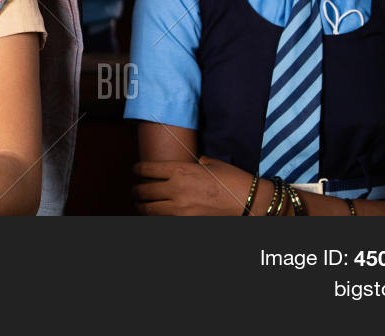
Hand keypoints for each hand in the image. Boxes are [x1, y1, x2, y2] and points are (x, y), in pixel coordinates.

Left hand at [133, 157, 253, 215]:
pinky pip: (163, 221)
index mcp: (179, 170)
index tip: (135, 171)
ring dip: (142, 206)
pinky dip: (157, 218)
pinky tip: (157, 216)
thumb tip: (195, 161)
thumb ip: (197, 162)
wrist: (249, 202)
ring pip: (149, 209)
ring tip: (140, 205)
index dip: (136, 170)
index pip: (146, 169)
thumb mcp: (212, 163)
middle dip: (136, 191)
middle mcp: (176, 188)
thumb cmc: (233, 180)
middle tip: (135, 191)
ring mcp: (180, 208)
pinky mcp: (186, 222)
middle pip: (143, 191)